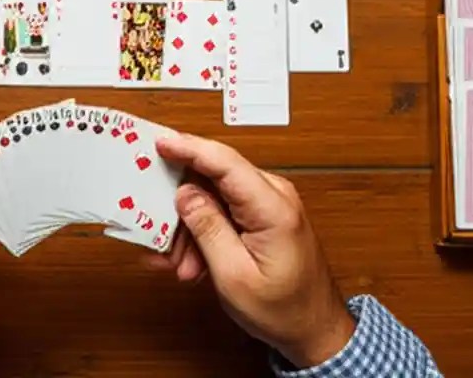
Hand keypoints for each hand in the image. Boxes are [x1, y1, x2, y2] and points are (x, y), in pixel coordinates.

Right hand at [150, 133, 354, 368]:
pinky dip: (202, 232)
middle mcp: (274, 197)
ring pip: (213, 197)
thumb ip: (207, 229)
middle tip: (157, 232)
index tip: (159, 143)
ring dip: (189, 228)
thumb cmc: (285, 310)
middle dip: (180, 205)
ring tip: (179, 263)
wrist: (314, 329)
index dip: (189, 148)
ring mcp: (269, 204)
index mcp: (273, 208)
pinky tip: (190, 261)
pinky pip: (223, 211)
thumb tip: (184, 193)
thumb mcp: (234, 276)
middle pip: (213, 178)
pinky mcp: (262, 215)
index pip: (225, 162)